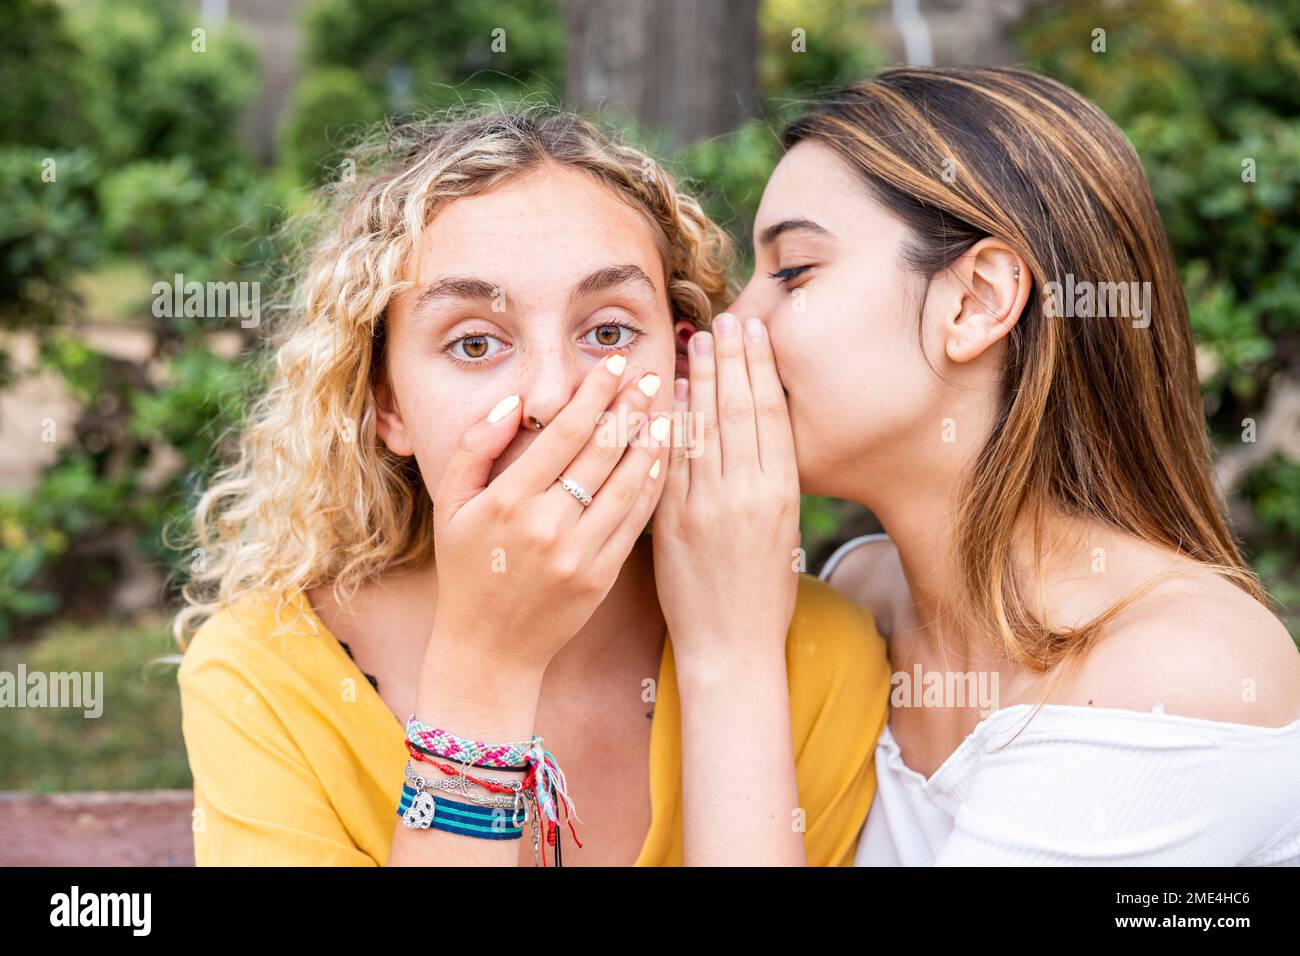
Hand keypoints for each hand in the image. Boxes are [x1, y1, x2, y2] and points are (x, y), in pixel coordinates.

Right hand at [426, 354, 671, 678]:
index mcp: (508, 502)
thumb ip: (475, 448)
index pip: (564, 433)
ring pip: (627, 484)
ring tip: (666, 408)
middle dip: (631, 407)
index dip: (595, 394)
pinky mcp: (602, 577)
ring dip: (651, 440)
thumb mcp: (451, 506)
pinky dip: (652, 485)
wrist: (488, 649)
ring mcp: (579, 554)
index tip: (615, 365)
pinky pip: (635, 521)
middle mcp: (546, 526)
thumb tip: (513, 403)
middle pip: (602, 452)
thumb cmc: (467, 569)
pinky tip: (662, 457)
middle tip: (652, 375)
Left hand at [651, 312, 800, 676]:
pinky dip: (668, 422)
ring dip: (699, 378)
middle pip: (738, 410)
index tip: (754, 332)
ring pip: (703, 428)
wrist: (732, 647)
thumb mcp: (781, 529)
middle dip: (730, 359)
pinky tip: (666, 391)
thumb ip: (767, 480)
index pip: (770, 414)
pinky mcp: (672, 522)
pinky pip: (669, 460)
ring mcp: (707, 506)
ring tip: (697, 341)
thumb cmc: (761, 592)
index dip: (761, 368)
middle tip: (725, 320)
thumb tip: (753, 429)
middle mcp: (747, 493)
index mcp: (782, 493)